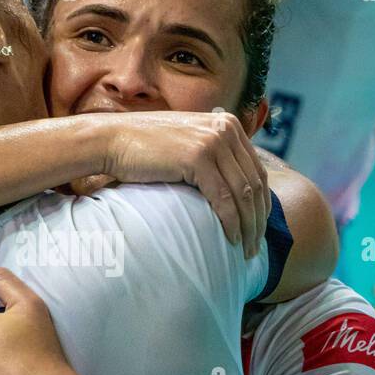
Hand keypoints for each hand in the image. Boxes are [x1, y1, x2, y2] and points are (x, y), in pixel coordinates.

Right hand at [94, 111, 269, 257]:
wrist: (111, 140)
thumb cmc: (144, 149)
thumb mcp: (187, 144)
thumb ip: (212, 155)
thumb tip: (233, 188)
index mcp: (228, 124)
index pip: (257, 170)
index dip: (262, 203)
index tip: (258, 228)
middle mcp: (226, 129)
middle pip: (256, 183)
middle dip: (258, 219)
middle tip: (255, 246)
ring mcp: (213, 141)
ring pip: (244, 193)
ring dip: (248, 226)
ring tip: (245, 249)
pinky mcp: (198, 158)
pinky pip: (224, 198)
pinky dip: (231, 222)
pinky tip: (231, 239)